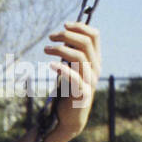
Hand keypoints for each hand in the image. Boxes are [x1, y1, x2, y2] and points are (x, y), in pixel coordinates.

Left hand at [44, 21, 100, 136]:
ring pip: (79, 57)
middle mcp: (96, 68)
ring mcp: (90, 81)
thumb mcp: (71, 68)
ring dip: (60, 49)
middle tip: (50, 37)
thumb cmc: (68, 90)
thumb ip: (72, 54)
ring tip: (45, 49)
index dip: (80, 27)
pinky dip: (63, 69)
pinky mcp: (82, 93)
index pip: (94, 36)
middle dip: (67, 35)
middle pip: (86, 43)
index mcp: (95, 60)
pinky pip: (74, 78)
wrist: (70, 117)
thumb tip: (64, 34)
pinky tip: (51, 65)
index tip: (64, 24)